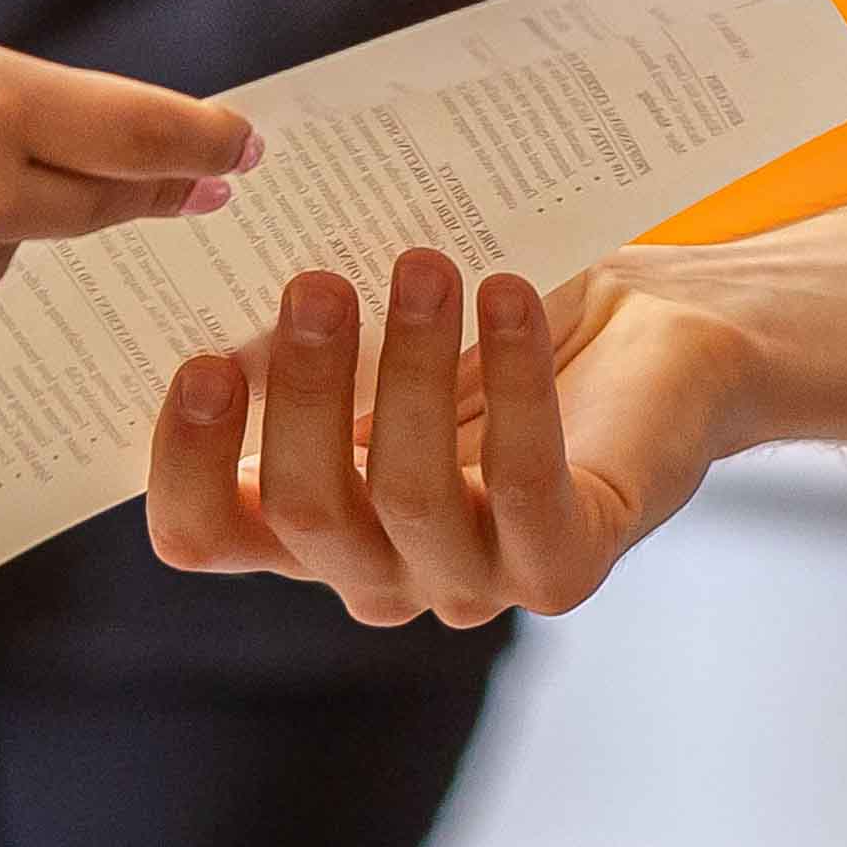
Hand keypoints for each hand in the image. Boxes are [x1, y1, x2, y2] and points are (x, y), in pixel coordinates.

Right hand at [141, 249, 745, 625]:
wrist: (657, 334)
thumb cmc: (499, 330)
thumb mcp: (382, 330)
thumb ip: (305, 343)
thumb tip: (226, 315)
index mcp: (312, 523)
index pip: (206, 534)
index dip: (189, 464)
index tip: (201, 360)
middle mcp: (381, 572)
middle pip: (307, 513)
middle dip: (305, 390)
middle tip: (316, 282)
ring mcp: (473, 580)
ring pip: (407, 496)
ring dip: (412, 369)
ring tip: (425, 266)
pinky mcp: (564, 563)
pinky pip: (520, 483)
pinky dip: (514, 382)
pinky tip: (507, 294)